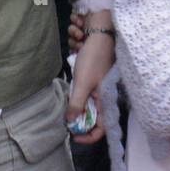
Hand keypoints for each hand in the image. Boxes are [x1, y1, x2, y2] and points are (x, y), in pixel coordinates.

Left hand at [68, 11, 113, 144]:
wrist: (100, 33)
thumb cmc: (94, 59)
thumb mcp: (83, 83)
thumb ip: (77, 104)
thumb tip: (71, 123)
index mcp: (105, 101)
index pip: (100, 129)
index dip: (87, 136)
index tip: (72, 134)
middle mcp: (102, 96)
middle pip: (88, 115)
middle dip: (75, 113)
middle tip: (64, 110)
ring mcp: (96, 86)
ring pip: (81, 99)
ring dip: (73, 90)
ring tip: (74, 75)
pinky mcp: (90, 76)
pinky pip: (79, 84)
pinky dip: (75, 79)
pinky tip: (77, 60)